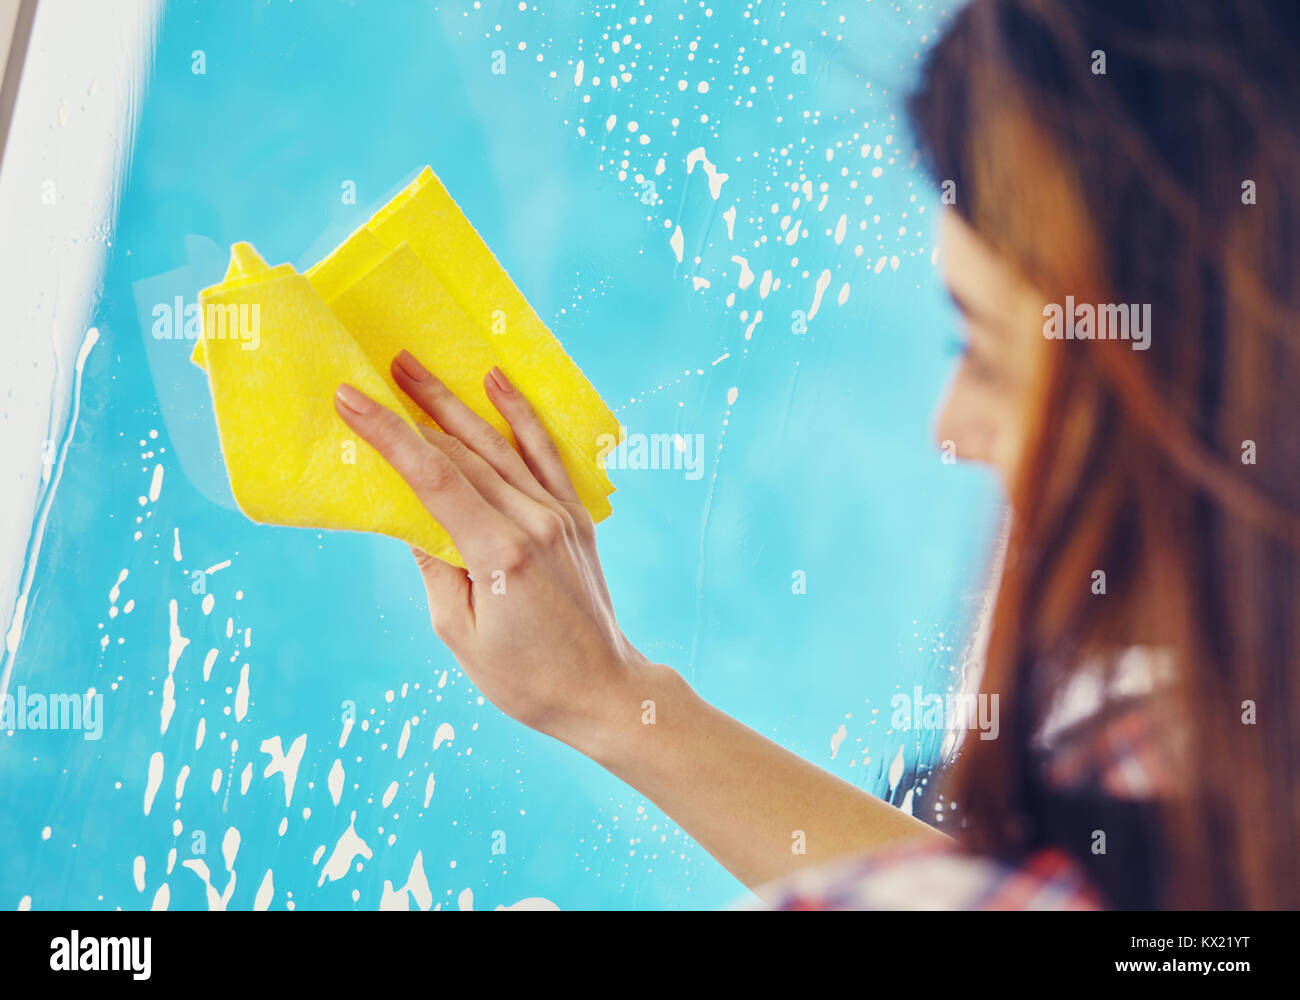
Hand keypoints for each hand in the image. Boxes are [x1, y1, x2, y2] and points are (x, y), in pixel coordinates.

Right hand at [333, 350, 644, 749]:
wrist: (601, 691)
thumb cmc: (525, 678)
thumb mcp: (457, 631)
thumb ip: (433, 564)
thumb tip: (407, 513)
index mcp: (501, 553)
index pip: (433, 480)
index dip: (389, 436)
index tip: (351, 399)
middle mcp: (535, 522)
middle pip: (463, 454)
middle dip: (414, 409)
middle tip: (374, 371)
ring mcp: (560, 515)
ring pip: (499, 445)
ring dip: (454, 402)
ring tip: (414, 366)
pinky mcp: (576, 516)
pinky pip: (545, 454)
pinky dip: (520, 416)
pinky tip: (496, 382)